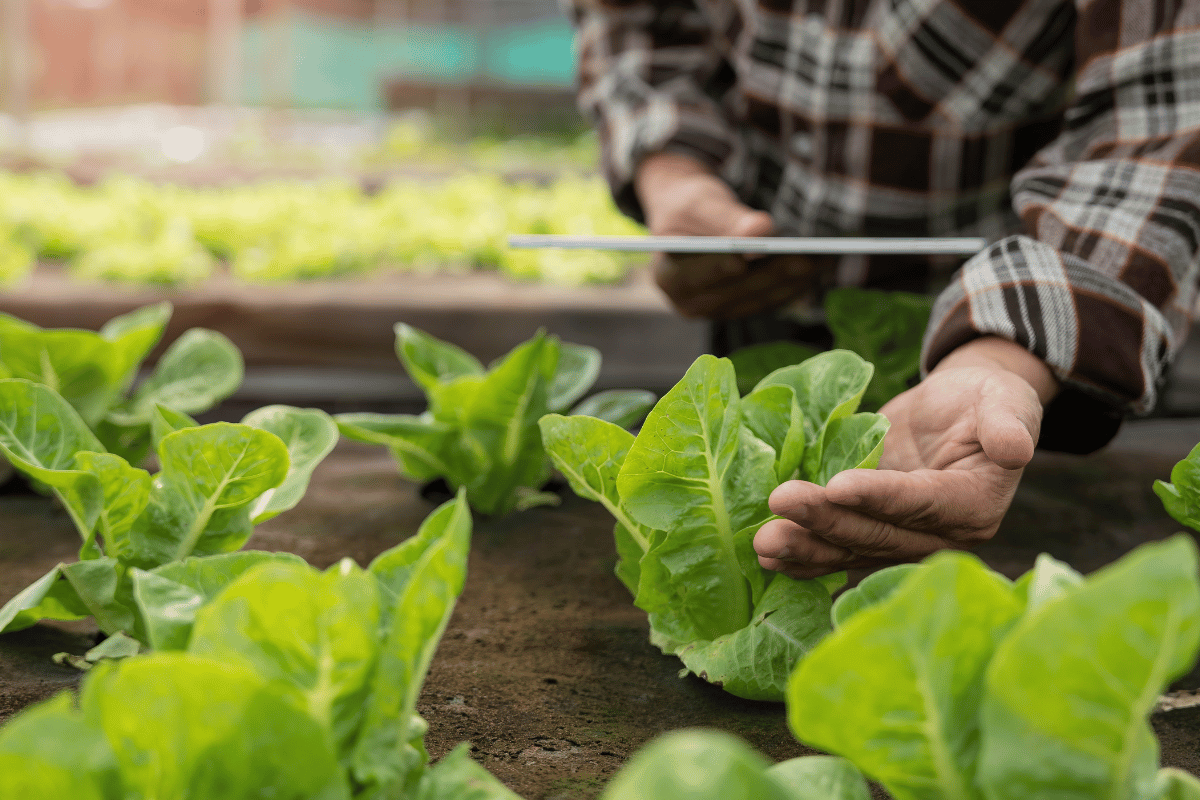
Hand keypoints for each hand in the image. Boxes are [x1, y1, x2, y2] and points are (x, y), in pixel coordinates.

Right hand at [635, 152, 824, 318]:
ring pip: (758, 300)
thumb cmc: (690, 204)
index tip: (747, 256)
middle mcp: (690, 303)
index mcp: (668, 277)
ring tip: (823, 261)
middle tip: (806, 258)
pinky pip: (771, 300)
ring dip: (792, 281)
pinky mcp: (741, 309)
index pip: (695, 276)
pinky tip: (820, 266)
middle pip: (735, 291)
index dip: (721, 267)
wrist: (691, 218)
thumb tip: (760, 231)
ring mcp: (717, 310)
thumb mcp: (699, 201)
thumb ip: (726, 217)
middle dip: (771, 274)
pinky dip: (795, 284)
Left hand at [754, 337, 1058, 578]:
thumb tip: (1016, 447)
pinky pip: (837, 551)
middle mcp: (938, 536)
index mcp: (973, 506)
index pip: (919, 503)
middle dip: (826, 521)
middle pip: (876, 532)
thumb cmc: (986, 401)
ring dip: (806, 547)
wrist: (960, 410)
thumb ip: (1008, 425)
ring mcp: (901, 541)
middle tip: (781, 504)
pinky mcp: (873, 535)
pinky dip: (804, 556)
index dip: (880, 496)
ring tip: (763, 542)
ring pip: (850, 550)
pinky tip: (767, 559)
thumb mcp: (1006, 401)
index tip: (837, 485)